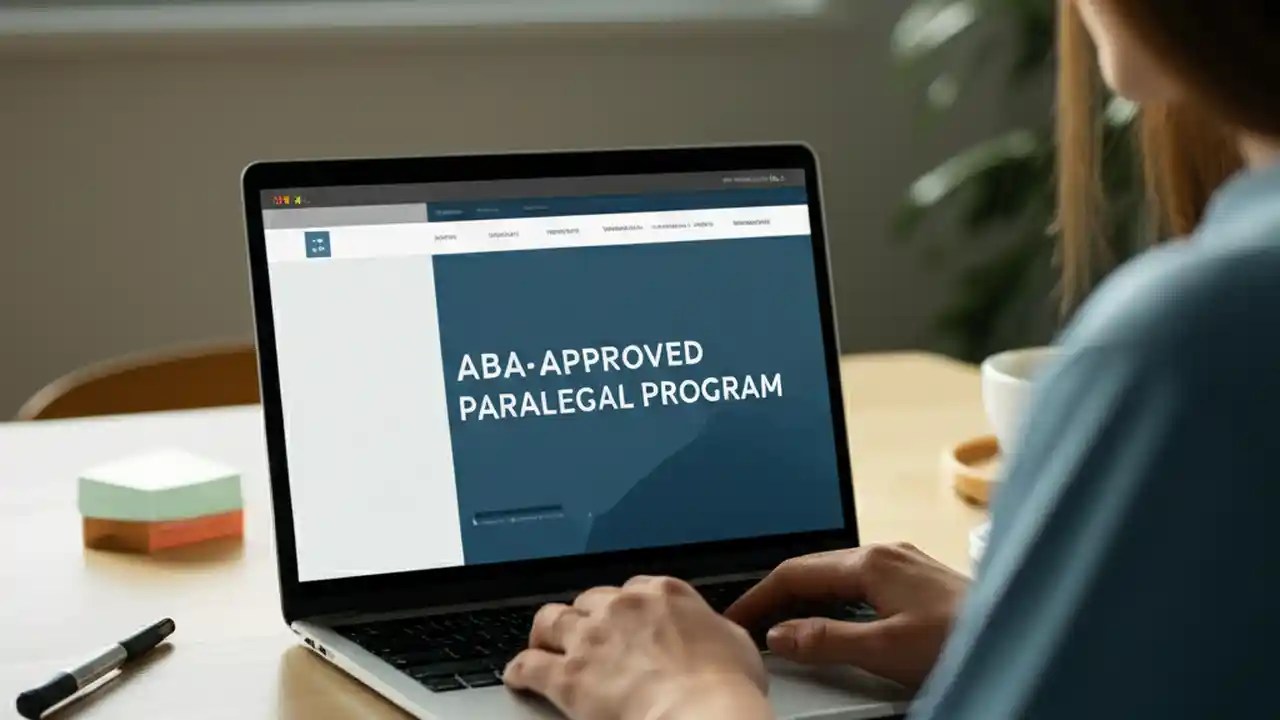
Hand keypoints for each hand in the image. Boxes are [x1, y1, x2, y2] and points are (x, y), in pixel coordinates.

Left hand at [504, 576, 772, 719]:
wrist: (701, 713)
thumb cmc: (724, 687)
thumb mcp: (735, 643)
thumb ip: (714, 629)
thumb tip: (716, 632)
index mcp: (663, 594)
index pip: (633, 588)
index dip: (624, 606)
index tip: (624, 619)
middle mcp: (622, 607)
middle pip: (589, 601)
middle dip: (586, 617)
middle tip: (585, 635)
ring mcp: (592, 639)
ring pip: (552, 620)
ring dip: (546, 632)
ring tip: (542, 642)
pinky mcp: (569, 675)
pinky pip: (530, 665)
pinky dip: (520, 669)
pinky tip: (518, 674)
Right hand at [725, 542, 967, 687]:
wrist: (1026, 631)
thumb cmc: (963, 640)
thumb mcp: (887, 649)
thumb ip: (828, 640)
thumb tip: (780, 635)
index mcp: (870, 562)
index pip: (794, 572)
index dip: (759, 597)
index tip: (736, 619)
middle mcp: (884, 553)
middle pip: (813, 569)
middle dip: (777, 596)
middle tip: (750, 625)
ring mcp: (903, 564)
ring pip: (837, 576)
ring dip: (805, 599)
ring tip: (783, 628)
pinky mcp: (918, 580)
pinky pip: (859, 585)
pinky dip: (833, 602)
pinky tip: (834, 623)